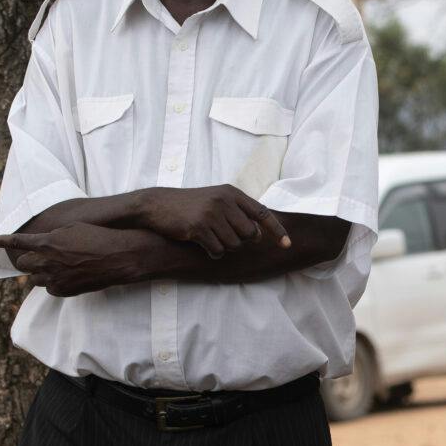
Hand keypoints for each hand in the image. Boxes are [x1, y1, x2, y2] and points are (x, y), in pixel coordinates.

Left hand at [0, 223, 151, 296]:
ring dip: (41, 272)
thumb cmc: (97, 237)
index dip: (4, 241)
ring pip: (36, 278)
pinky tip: (66, 276)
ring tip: (57, 267)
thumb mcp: (72, 228)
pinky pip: (50, 289)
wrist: (118, 257)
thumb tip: (41, 243)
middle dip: (27, 260)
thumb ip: (51, 236)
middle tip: (36, 257)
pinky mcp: (64, 291)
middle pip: (24, 264)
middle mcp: (47, 261)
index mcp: (47, 242)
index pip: (18, 242)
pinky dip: (53, 283)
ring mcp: (55, 278)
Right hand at [134, 185, 289, 257]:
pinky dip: (213, 252)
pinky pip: (218, 251)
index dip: (277, 230)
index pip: (262, 214)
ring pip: (234, 245)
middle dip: (240, 241)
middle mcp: (225, 201)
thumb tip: (260, 233)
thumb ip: (238, 211)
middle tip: (224, 236)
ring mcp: (212, 214)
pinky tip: (202, 244)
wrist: (158, 205)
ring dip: (225, 248)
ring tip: (210, 238)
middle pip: (250, 234)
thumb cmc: (190, 205)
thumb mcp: (216, 199)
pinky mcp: (199, 227)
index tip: (287, 245)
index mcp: (232, 193)